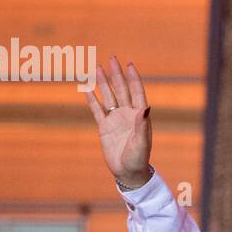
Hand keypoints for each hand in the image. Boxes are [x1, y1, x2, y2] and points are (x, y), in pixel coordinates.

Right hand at [85, 55, 151, 186]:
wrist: (128, 171)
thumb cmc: (139, 158)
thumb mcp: (142, 142)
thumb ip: (142, 125)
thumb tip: (145, 107)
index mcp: (140, 115)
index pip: (137, 92)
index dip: (133, 78)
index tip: (129, 64)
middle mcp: (128, 114)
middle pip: (121, 90)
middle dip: (117, 75)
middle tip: (112, 59)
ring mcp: (115, 119)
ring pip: (108, 96)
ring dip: (103, 83)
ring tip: (97, 67)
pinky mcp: (104, 127)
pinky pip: (97, 109)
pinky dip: (92, 99)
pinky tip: (86, 87)